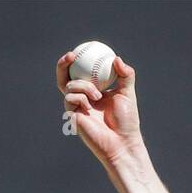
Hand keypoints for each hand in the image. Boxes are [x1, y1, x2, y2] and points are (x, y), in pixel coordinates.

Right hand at [56, 51, 142, 166]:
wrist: (122, 142)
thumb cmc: (127, 121)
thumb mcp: (128, 93)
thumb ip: (126, 75)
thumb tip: (116, 58)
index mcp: (93, 91)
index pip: (80, 73)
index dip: (76, 61)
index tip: (80, 50)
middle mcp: (82, 98)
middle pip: (64, 77)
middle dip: (63, 64)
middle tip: (71, 56)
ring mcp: (76, 107)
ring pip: (69, 85)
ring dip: (83, 85)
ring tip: (98, 95)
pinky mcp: (73, 116)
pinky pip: (70, 98)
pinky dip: (80, 96)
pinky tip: (90, 104)